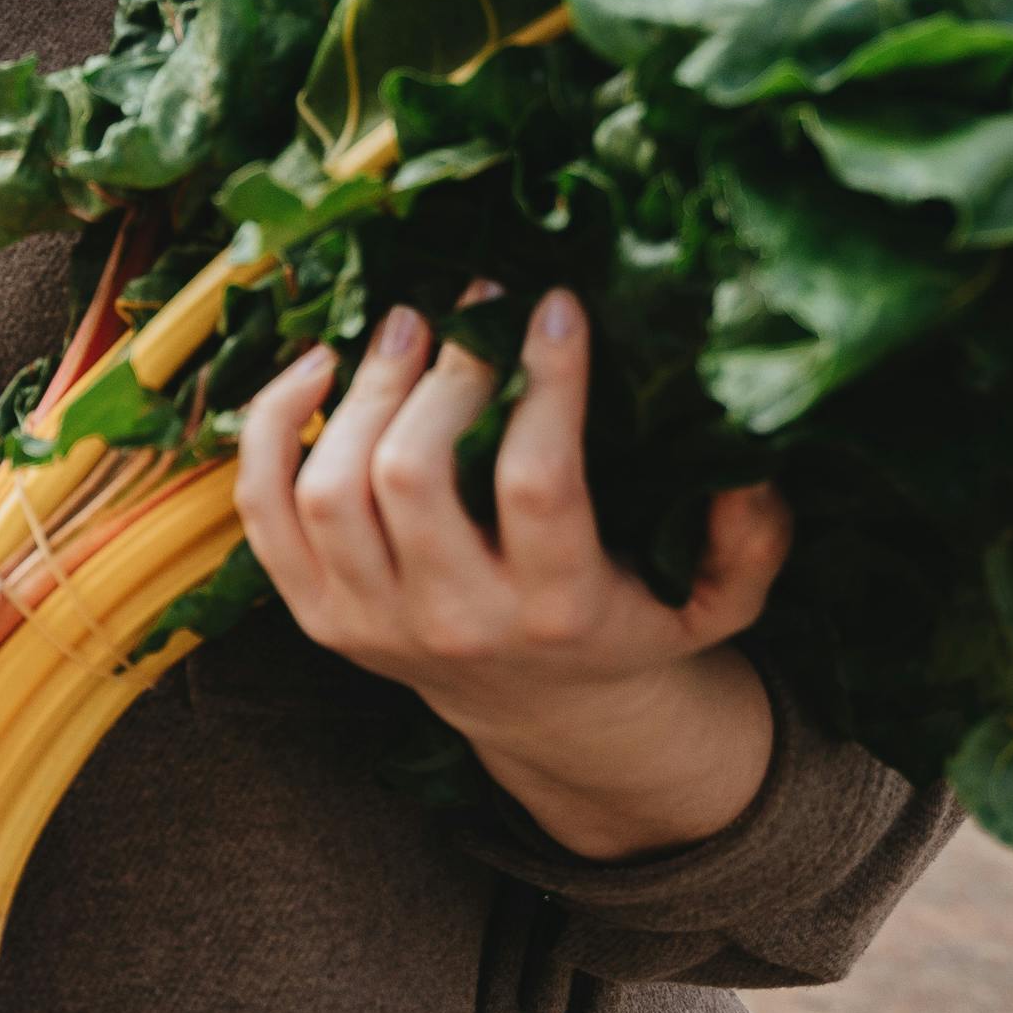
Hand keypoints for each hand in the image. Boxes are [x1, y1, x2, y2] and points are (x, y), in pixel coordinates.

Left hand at [233, 291, 785, 859]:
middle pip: (410, 476)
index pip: (534, 483)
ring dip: (363, 388)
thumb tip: (751, 467)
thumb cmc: (632, 621)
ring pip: (329, 487)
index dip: (544, 383)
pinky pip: (261, 513)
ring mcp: (369, 622)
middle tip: (471, 301)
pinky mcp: (315, 613)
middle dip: (441, 369)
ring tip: (407, 323)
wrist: (545, 712)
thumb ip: (749, 543)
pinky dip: (270, 428)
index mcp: (556, 612)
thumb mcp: (717, 601)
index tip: (555, 304)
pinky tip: (316, 365)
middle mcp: (454, 623)